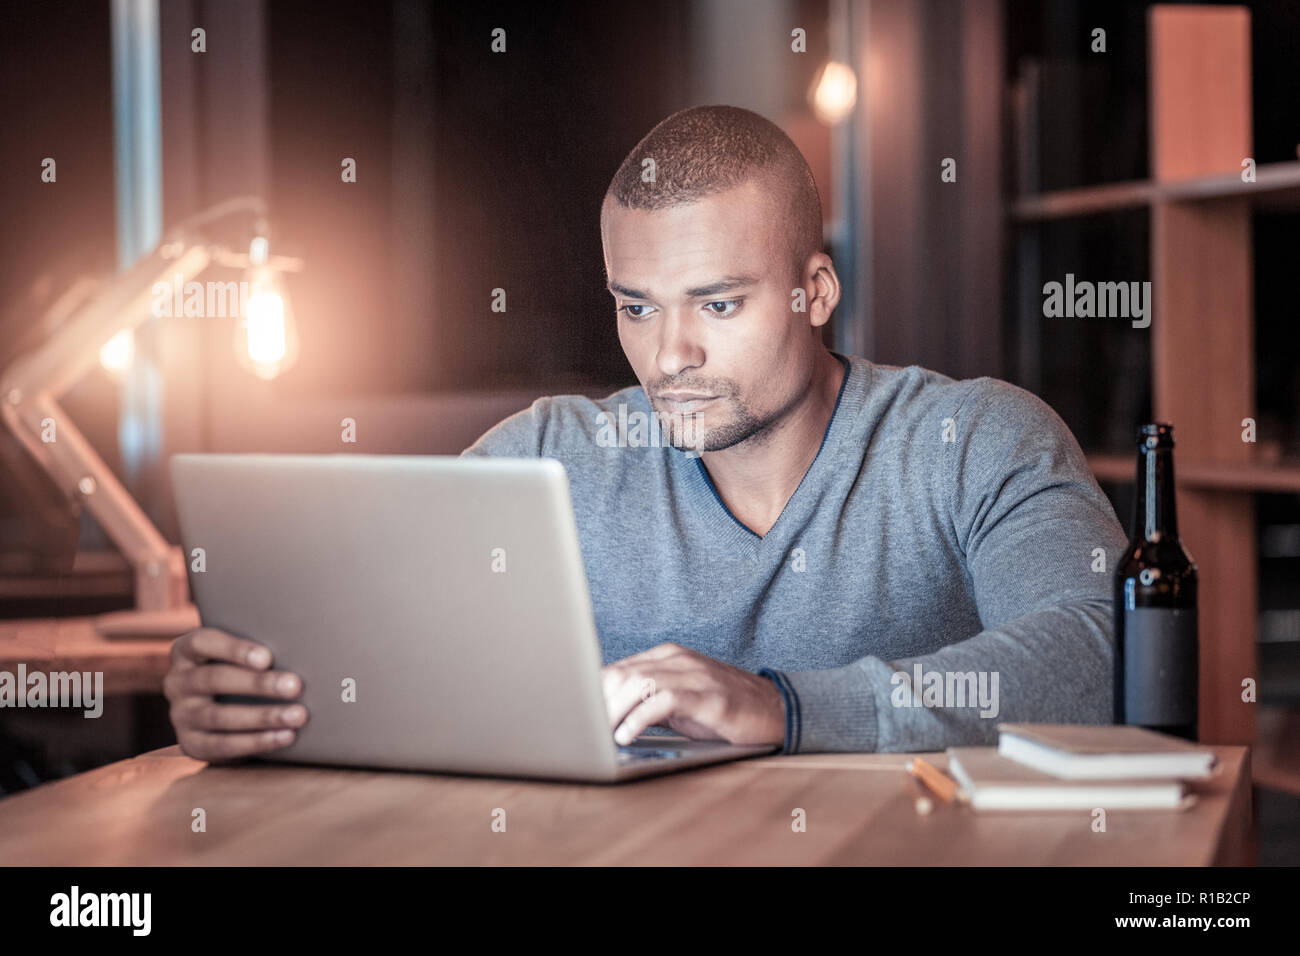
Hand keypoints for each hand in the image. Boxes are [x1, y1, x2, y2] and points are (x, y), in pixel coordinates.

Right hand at [164, 627, 307, 762]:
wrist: (227, 713)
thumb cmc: (244, 669)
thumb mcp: (242, 655)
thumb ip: (257, 651)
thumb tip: (300, 648)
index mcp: (186, 650)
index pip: (202, 642)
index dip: (234, 649)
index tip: (267, 657)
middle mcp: (177, 681)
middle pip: (214, 679)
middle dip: (258, 684)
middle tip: (295, 686)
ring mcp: (180, 715)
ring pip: (220, 716)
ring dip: (263, 716)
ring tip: (298, 715)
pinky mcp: (191, 744)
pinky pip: (223, 745)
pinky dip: (257, 741)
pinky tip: (285, 736)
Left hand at [601, 643, 784, 746]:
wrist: (774, 709)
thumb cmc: (723, 708)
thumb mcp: (679, 700)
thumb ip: (646, 700)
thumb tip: (605, 715)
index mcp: (667, 656)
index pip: (617, 668)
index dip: (592, 693)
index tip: (576, 716)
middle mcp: (677, 660)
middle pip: (621, 674)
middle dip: (598, 704)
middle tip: (584, 730)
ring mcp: (693, 675)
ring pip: (637, 684)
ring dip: (613, 712)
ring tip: (601, 734)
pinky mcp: (707, 696)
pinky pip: (662, 701)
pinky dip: (639, 718)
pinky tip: (627, 735)